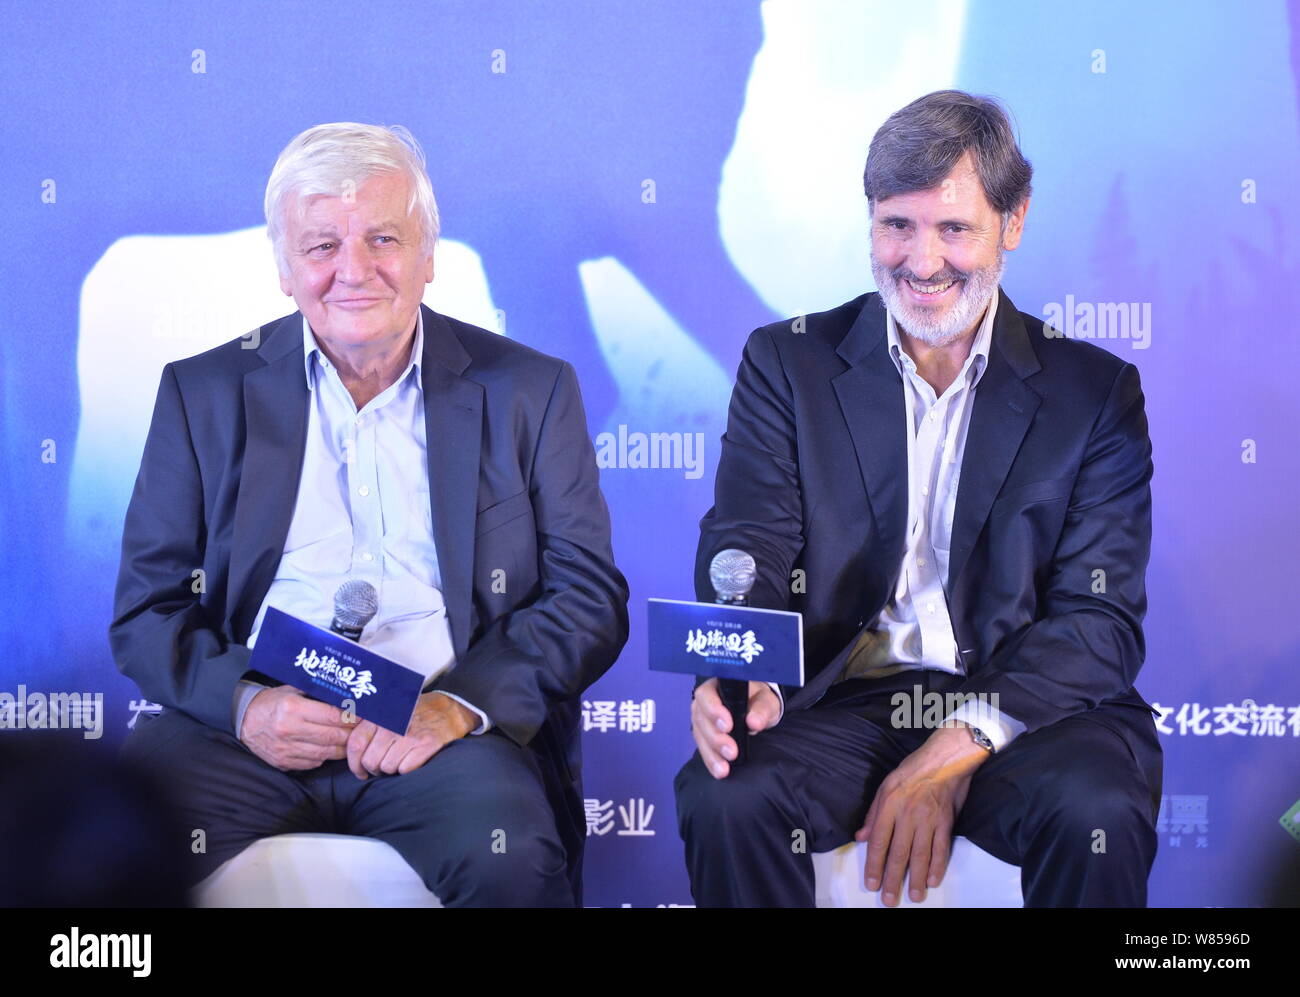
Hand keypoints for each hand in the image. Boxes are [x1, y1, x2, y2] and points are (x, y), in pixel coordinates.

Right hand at [238, 685, 351, 770]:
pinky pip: (313, 763)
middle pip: (332, 737)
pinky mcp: (284, 762)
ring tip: (352, 742)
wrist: (244, 721)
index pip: (333, 716)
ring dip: (342, 749)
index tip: (364, 717)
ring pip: (325, 753)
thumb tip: (346, 696)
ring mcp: (286, 749)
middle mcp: (289, 730)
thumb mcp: (293, 690)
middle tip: (362, 731)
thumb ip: (317, 693)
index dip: (352, 718)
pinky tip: (331, 750)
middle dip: (351, 735)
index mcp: (293, 708)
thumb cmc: (273, 703)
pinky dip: (325, 757)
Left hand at [345, 691, 477, 778]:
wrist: (449, 709)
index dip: (354, 763)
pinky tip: (413, 759)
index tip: (360, 771)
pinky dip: (408, 769)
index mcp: (380, 716)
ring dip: (393, 769)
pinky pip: (405, 769)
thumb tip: (348, 748)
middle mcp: (392, 725)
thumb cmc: (415, 714)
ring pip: (387, 767)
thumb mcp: (389, 712)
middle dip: (375, 769)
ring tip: (401, 759)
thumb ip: (369, 725)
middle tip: (384, 766)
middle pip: (370, 761)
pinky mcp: (426, 744)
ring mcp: (409, 735)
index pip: (355, 744)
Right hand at [691, 678, 780, 779]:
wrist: (757, 709)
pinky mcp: (704, 736)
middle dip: (715, 738)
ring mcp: (702, 719)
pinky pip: (703, 749)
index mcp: (717, 686)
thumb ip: (762, 709)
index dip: (713, 710)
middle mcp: (704, 702)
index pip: (707, 695)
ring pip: (700, 736)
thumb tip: (753, 723)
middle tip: (732, 752)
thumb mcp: (766, 700)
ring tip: (724, 768)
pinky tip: (720, 771)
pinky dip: (711, 761)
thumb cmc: (759, 700)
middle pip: (701, 719)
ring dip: (712, 753)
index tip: (728, 726)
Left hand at [855, 723, 990, 904]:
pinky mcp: (946, 822)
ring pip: (920, 855)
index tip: (872, 883)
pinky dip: (937, 866)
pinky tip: (932, 880)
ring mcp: (928, 819)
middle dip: (893, 879)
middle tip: (889, 900)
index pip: (879, 842)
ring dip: (915, 879)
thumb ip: (873, 815)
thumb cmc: (912, 770)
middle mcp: (908, 815)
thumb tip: (861, 838)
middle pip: (898, 853)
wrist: (945, 758)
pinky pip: (941, 848)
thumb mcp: (885, 786)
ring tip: (913, 897)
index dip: (874, 865)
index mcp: (889, 805)